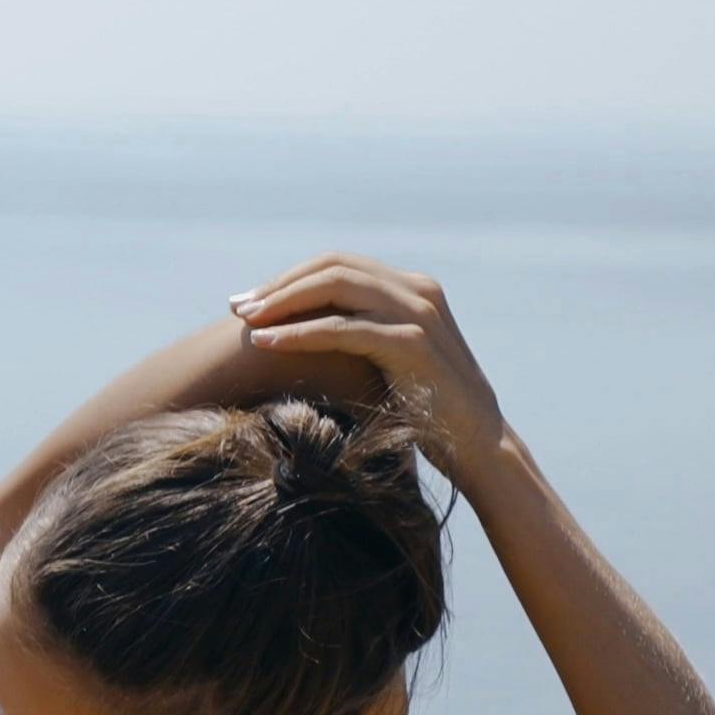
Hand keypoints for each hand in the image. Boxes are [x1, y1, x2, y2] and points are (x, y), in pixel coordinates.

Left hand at [225, 253, 508, 472]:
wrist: (478, 449)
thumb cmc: (426, 414)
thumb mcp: (388, 364)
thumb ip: (358, 338)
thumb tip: (298, 334)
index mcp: (411, 289)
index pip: (339, 265)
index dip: (289, 279)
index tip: (248, 301)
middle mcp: (417, 291)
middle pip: (332, 268)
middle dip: (279, 286)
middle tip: (236, 307)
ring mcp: (418, 314)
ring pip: (335, 288)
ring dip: (283, 303)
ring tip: (244, 322)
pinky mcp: (414, 345)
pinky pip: (344, 329)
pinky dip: (301, 333)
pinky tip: (267, 343)